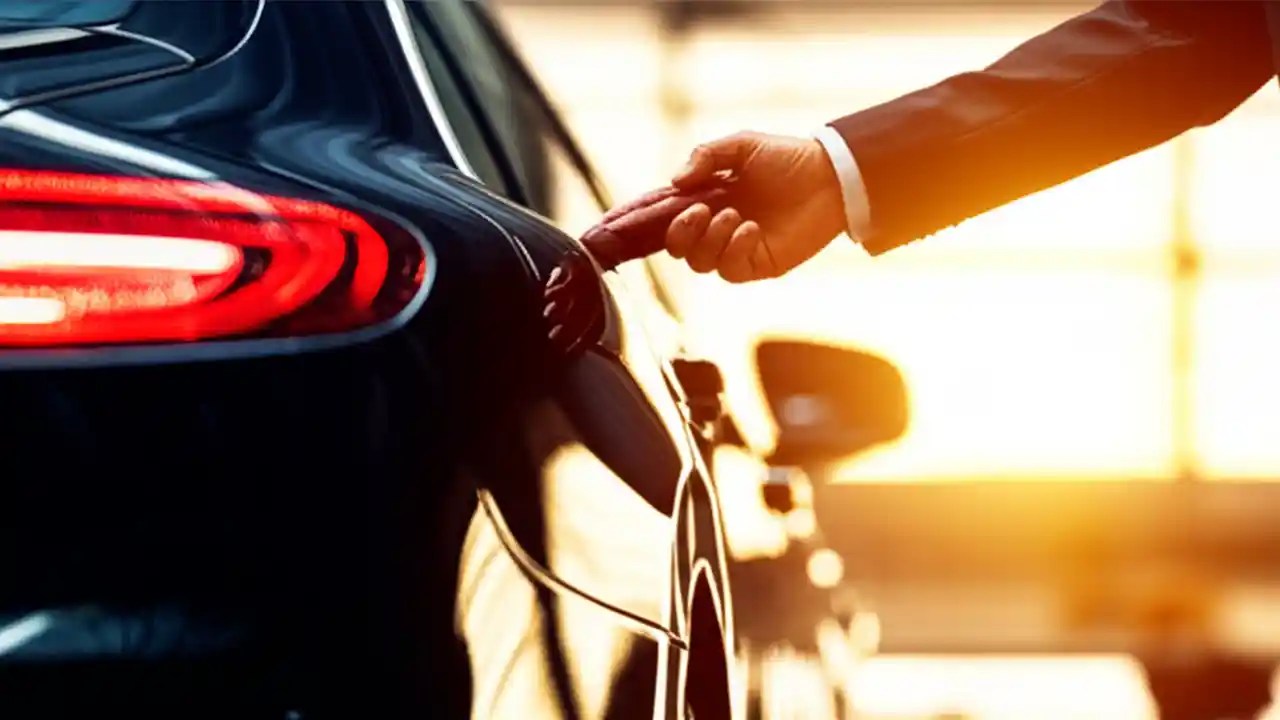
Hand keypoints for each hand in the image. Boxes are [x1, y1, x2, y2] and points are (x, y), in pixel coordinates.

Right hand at [666, 131, 845, 282]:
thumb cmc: (786, 158)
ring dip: (710, 240)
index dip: (656, 218)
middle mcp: (718, 228)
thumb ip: (706, 156)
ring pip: (701, 263)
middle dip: (681, 233)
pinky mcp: (759, 264)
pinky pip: (731, 270)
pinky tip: (751, 229)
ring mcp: (737, 248)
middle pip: (679, 248)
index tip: (656, 208)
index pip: (671, 217)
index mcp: (709, 200)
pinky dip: (734, 249)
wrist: (830, 176)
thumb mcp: (742, 146)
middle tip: (698, 212)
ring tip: (734, 215)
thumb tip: (675, 182)